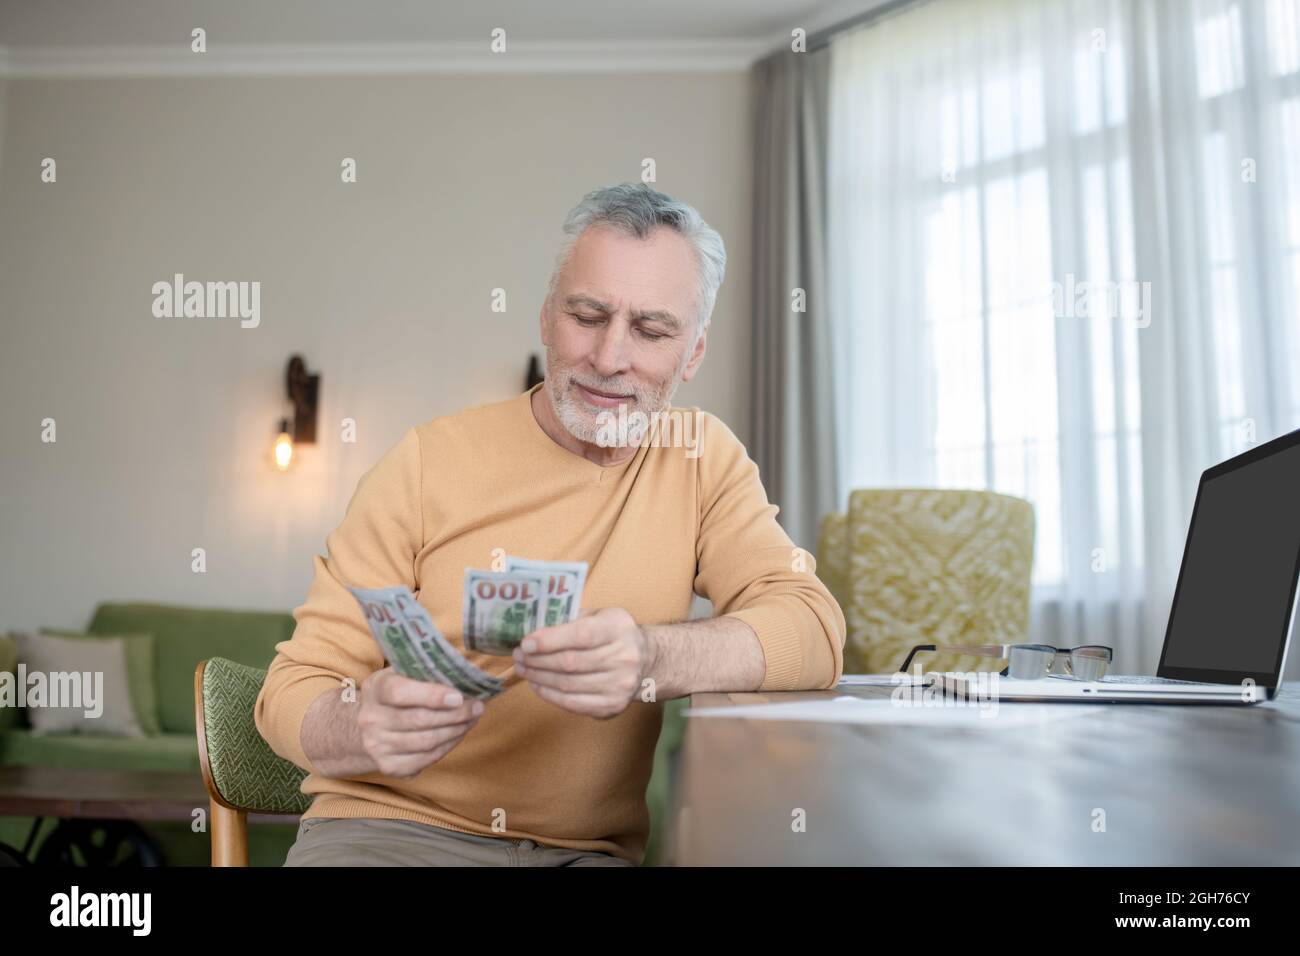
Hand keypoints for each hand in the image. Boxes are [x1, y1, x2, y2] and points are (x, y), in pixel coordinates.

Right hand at [357, 668, 483, 778]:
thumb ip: (426, 670)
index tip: (458, 696)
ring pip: (426, 742)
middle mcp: (371, 719)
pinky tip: (458, 734)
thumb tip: (464, 674)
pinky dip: (448, 747)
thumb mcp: (402, 673)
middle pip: (419, 720)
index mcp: (375, 688)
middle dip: (455, 714)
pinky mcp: (389, 766)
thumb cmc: (397, 693)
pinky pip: (426, 759)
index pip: (400, 692)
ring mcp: (377, 745)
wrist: (371, 725)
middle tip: (477, 707)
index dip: (432, 695)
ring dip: (456, 731)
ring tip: (472, 719)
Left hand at [512, 607, 650, 718]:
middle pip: (570, 663)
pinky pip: (573, 703)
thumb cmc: (614, 634)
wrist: (647, 661)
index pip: (581, 636)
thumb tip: (534, 628)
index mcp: (619, 629)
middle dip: (537, 660)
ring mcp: (620, 685)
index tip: (526, 643)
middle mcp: (624, 658)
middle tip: (518, 656)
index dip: (549, 640)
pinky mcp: (612, 706)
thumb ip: (572, 619)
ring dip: (539, 678)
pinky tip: (538, 685)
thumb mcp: (600, 616)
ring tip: (523, 669)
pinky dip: (550, 695)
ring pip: (568, 685)